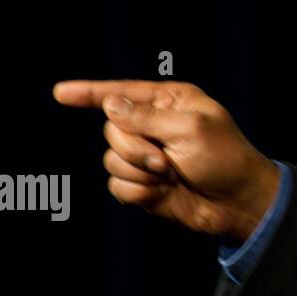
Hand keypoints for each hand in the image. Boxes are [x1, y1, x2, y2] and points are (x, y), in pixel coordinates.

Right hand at [52, 79, 280, 242]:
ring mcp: (147, 155)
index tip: (60, 93)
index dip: (89, 92)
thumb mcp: (191, 129)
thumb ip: (147, 118)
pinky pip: (117, 185)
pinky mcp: (143, 183)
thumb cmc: (225, 159)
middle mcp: (154, 126)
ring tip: (169, 175)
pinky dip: (138, 191)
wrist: (237, 202)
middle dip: (134, 148)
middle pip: (111, 130)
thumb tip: (109, 104)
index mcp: (171, 102)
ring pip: (111, 159)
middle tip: (166, 161)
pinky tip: (162, 192)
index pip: (123, 93)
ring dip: (139, 171)